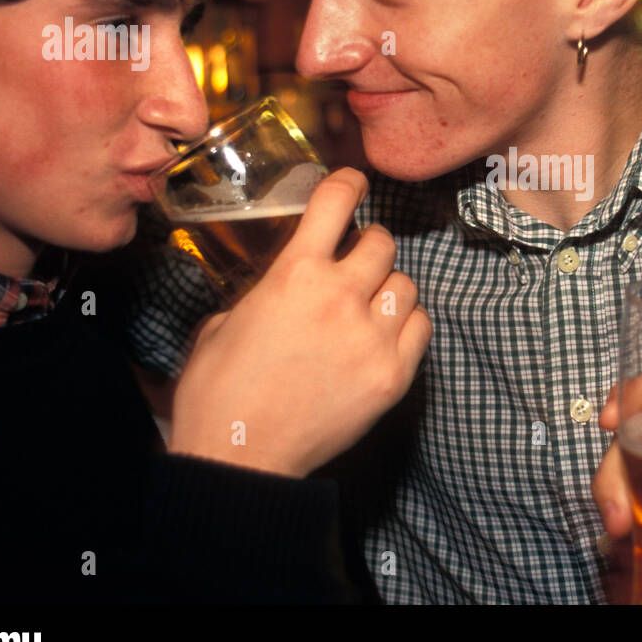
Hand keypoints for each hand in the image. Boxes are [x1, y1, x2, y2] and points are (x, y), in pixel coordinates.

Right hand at [170, 168, 431, 477]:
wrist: (240, 458)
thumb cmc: (220, 392)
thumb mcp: (225, 322)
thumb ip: (265, 291)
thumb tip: (285, 282)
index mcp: (293, 274)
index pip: (337, 201)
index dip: (349, 183)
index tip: (355, 183)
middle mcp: (339, 297)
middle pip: (382, 242)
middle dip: (367, 248)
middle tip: (354, 265)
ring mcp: (372, 338)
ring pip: (406, 284)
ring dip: (388, 289)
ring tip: (366, 310)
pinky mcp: (393, 375)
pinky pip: (421, 327)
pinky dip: (407, 325)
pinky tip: (383, 337)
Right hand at [593, 372, 641, 602]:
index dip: (631, 396)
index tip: (610, 420)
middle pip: (630, 444)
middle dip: (613, 476)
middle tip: (620, 521)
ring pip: (622, 487)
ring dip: (614, 511)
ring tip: (625, 545)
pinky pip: (627, 530)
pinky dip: (620, 547)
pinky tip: (626, 566)